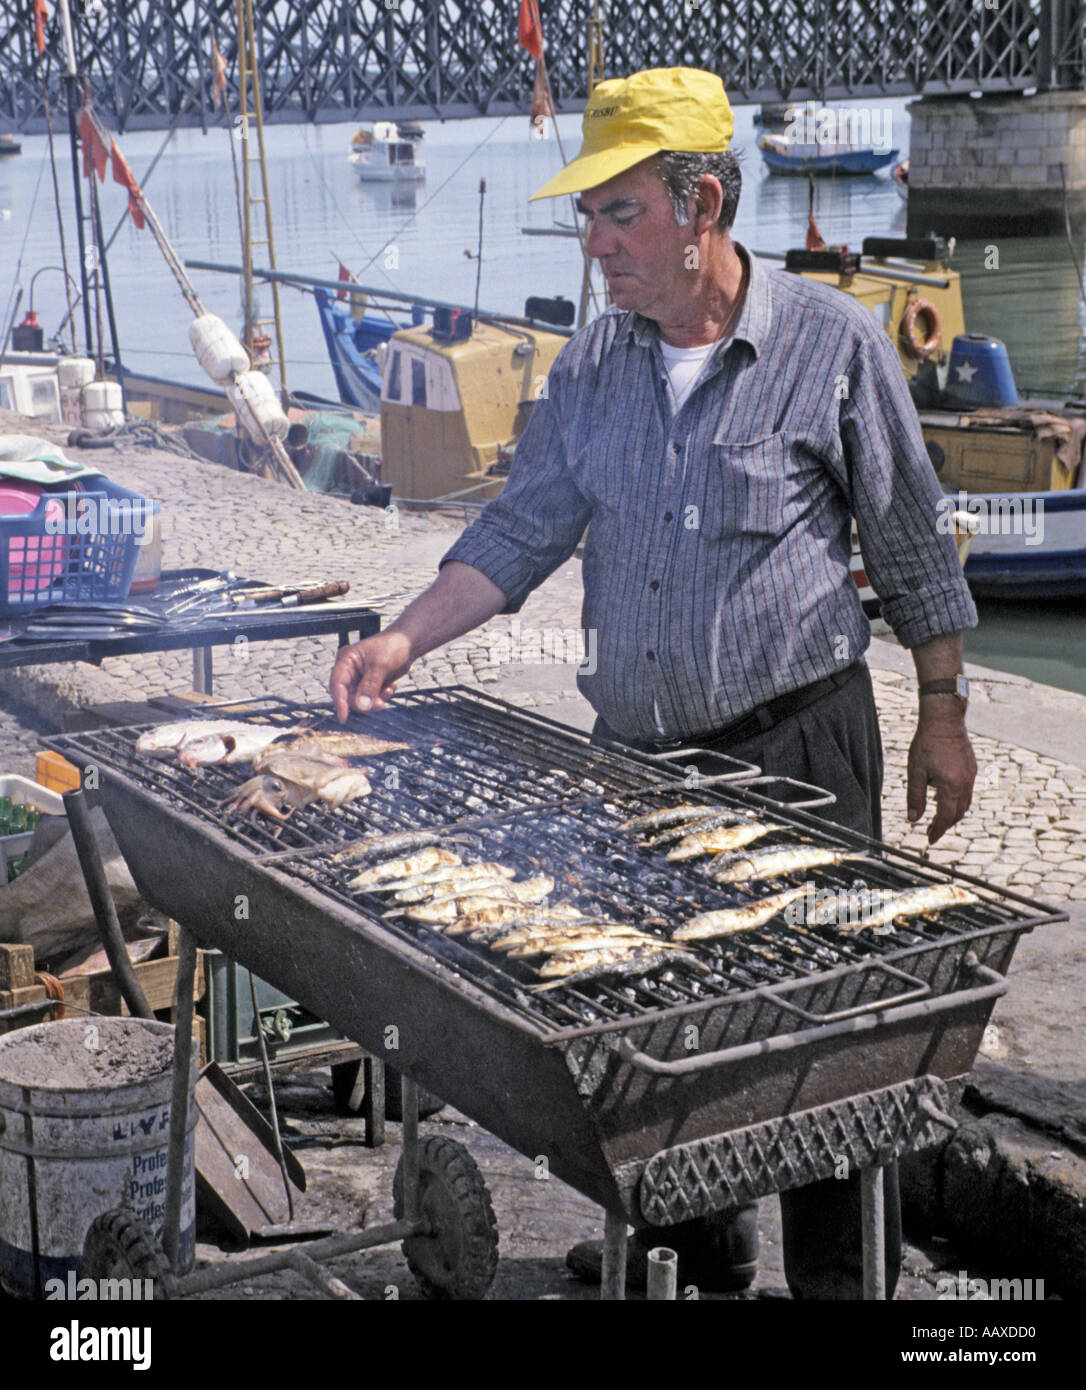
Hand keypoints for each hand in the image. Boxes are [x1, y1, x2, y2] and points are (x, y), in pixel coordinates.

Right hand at [329, 630, 413, 721]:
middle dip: (364, 702)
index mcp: (346, 660)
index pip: (337, 684)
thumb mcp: (380, 666)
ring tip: (389, 690)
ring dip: (375, 700)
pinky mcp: (368, 683)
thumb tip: (361, 706)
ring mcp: (359, 677)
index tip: (343, 718)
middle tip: (381, 704)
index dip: (340, 702)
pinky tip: (391, 687)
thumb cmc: (393, 647)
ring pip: (360, 699)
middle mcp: (349, 670)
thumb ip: (370, 686)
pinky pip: (370, 698)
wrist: (407, 643)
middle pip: (348, 696)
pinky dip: (381, 697)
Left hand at [906, 706, 976, 843]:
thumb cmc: (927, 744)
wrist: (944, 721)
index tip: (930, 840)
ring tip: (939, 818)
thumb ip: (915, 797)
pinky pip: (968, 790)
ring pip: (965, 803)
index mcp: (951, 787)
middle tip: (932, 830)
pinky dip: (958, 800)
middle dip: (946, 824)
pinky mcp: (972, 767)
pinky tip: (947, 797)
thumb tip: (913, 819)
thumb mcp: (916, 772)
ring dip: (954, 813)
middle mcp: (965, 784)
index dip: (938, 830)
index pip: (946, 817)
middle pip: (959, 813)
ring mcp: (971, 775)